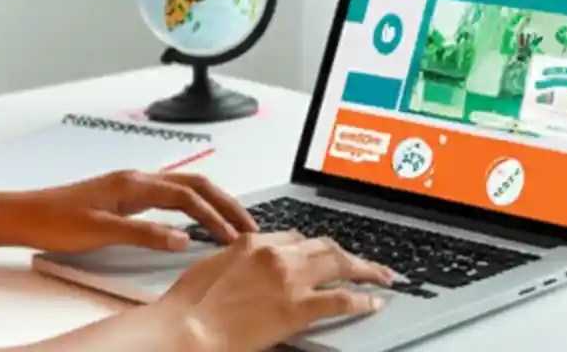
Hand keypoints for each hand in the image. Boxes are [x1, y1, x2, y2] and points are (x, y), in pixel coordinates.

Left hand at [4, 170, 258, 253]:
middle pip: (195, 184)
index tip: (234, 236)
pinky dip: (191, 205)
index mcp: (134, 184)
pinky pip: (169, 195)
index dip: (215, 216)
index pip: (188, 196)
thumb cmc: (53, 220)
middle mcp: (136, 179)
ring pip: (184, 187)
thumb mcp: (101, 232)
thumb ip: (145, 234)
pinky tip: (194, 219)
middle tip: (249, 223)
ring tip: (231, 220)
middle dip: (226, 202)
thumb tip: (183, 238)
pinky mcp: (123, 196)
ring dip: (211, 202)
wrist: (21, 215)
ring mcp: (130, 186)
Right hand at [161, 231, 395, 351]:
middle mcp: (277, 254)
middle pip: (323, 246)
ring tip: (380, 277)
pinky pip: (341, 299)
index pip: (294, 237)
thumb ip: (237, 259)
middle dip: (346, 255)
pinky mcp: (298, 308)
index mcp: (253, 241)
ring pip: (339, 264)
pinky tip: (372, 303)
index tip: (321, 256)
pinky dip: (362, 299)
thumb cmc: (189, 305)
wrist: (186, 329)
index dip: (312, 248)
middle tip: (363, 264)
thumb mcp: (212, 266)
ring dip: (364, 269)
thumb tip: (249, 264)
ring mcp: (290, 280)